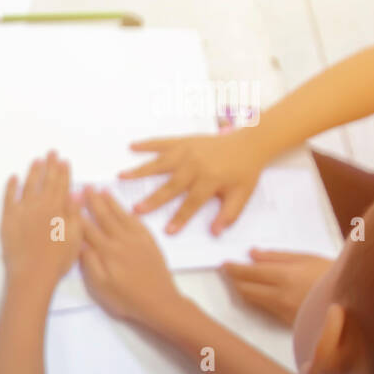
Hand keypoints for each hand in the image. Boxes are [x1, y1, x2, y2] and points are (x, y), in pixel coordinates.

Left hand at [0, 151, 79, 294]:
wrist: (32, 274)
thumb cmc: (57, 260)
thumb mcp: (75, 237)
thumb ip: (75, 213)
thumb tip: (76, 193)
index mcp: (58, 209)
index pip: (62, 185)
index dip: (63, 172)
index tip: (64, 161)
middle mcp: (40, 206)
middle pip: (46, 182)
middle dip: (50, 166)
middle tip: (51, 152)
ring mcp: (23, 211)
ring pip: (28, 186)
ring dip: (33, 172)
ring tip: (36, 161)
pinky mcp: (8, 219)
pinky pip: (8, 198)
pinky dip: (11, 187)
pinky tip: (13, 178)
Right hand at [79, 187, 183, 327]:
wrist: (160, 303)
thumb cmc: (126, 298)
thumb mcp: (100, 286)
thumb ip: (89, 263)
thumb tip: (80, 243)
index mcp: (107, 251)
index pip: (88, 228)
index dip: (78, 213)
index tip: (70, 199)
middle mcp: (122, 240)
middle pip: (105, 217)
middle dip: (94, 201)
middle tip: (86, 186)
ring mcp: (138, 240)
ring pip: (122, 216)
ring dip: (111, 202)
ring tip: (103, 190)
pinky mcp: (150, 243)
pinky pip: (138, 222)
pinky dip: (129, 213)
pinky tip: (126, 208)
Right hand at [121, 129, 269, 234]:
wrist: (251, 142)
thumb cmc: (245, 171)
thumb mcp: (242, 195)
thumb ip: (229, 214)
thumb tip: (216, 232)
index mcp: (211, 180)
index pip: (192, 203)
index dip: (180, 217)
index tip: (167, 230)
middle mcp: (196, 165)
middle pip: (171, 185)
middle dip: (154, 199)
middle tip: (136, 210)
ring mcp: (188, 151)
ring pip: (161, 163)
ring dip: (141, 170)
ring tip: (122, 177)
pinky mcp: (184, 141)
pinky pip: (163, 142)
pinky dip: (147, 144)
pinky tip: (132, 147)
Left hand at [221, 250, 331, 325]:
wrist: (354, 301)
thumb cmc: (332, 274)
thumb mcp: (307, 258)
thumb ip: (276, 256)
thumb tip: (251, 253)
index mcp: (285, 276)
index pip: (248, 273)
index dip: (232, 268)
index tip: (223, 264)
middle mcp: (280, 296)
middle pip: (245, 289)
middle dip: (233, 279)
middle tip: (227, 271)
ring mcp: (283, 311)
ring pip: (252, 300)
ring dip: (242, 289)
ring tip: (239, 279)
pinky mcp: (286, 321)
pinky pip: (264, 308)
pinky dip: (256, 298)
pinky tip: (257, 291)